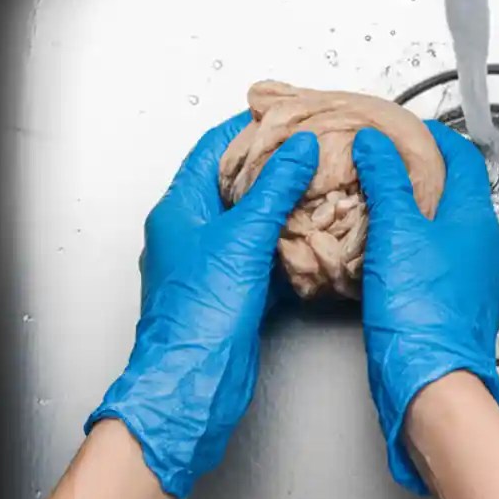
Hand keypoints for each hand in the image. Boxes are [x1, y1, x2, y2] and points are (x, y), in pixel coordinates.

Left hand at [86, 111, 318, 498]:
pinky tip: (313, 239)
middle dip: (274, 165)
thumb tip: (297, 147)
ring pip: (251, 221)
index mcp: (179, 209)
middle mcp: (190, 233)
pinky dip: (286, 245)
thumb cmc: (198, 318)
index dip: (249, 126)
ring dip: (283, 206)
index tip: (284, 113)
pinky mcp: (231, 294)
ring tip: (320, 186)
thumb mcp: (242, 238)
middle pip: (234, 183)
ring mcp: (210, 265)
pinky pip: (262, 257)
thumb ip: (274, 188)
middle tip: (311, 148)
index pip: (213, 148)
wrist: (192, 384)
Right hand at [351, 120, 498, 493]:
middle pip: (457, 191)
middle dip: (424, 173)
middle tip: (388, 162)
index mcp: (476, 218)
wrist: (432, 380)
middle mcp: (485, 244)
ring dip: (419, 210)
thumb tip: (376, 143)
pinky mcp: (459, 303)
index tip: (409, 128)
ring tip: (382, 203)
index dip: (435, 136)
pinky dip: (416, 244)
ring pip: (448, 226)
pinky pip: (439, 258)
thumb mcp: (396, 231)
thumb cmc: (420, 309)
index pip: (464, 157)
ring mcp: (476, 276)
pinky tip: (388, 252)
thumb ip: (385, 180)